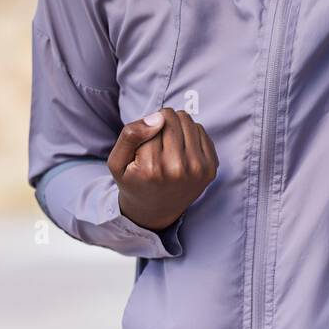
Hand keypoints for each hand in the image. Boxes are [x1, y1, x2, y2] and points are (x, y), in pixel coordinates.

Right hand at [107, 107, 219, 232]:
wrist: (155, 210)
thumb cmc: (134, 181)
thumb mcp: (117, 162)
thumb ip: (130, 135)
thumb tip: (158, 117)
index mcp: (152, 168)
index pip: (156, 121)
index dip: (147, 126)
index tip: (144, 144)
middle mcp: (177, 169)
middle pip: (174, 118)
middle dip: (162, 122)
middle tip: (156, 142)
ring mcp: (197, 170)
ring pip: (189, 122)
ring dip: (177, 126)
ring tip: (168, 144)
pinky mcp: (210, 168)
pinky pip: (202, 131)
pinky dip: (190, 135)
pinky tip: (181, 150)